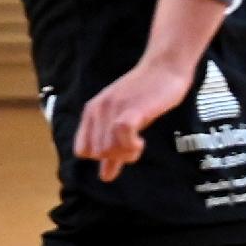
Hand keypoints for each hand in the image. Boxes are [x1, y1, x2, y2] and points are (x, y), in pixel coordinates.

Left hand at [72, 58, 195, 182]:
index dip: (100, 157)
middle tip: (134, 147)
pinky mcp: (132, 109)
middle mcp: (98, 110)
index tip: (119, 149)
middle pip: (97, 154)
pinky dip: (131, 146)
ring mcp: (113, 109)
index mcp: (91, 111)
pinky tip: (141, 142)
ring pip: (108, 149)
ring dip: (126, 154)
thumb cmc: (145, 95)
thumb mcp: (122, 120)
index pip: (82, 150)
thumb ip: (112, 148)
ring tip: (138, 143)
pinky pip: (122, 135)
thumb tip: (105, 177)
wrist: (164, 68)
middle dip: (116, 158)